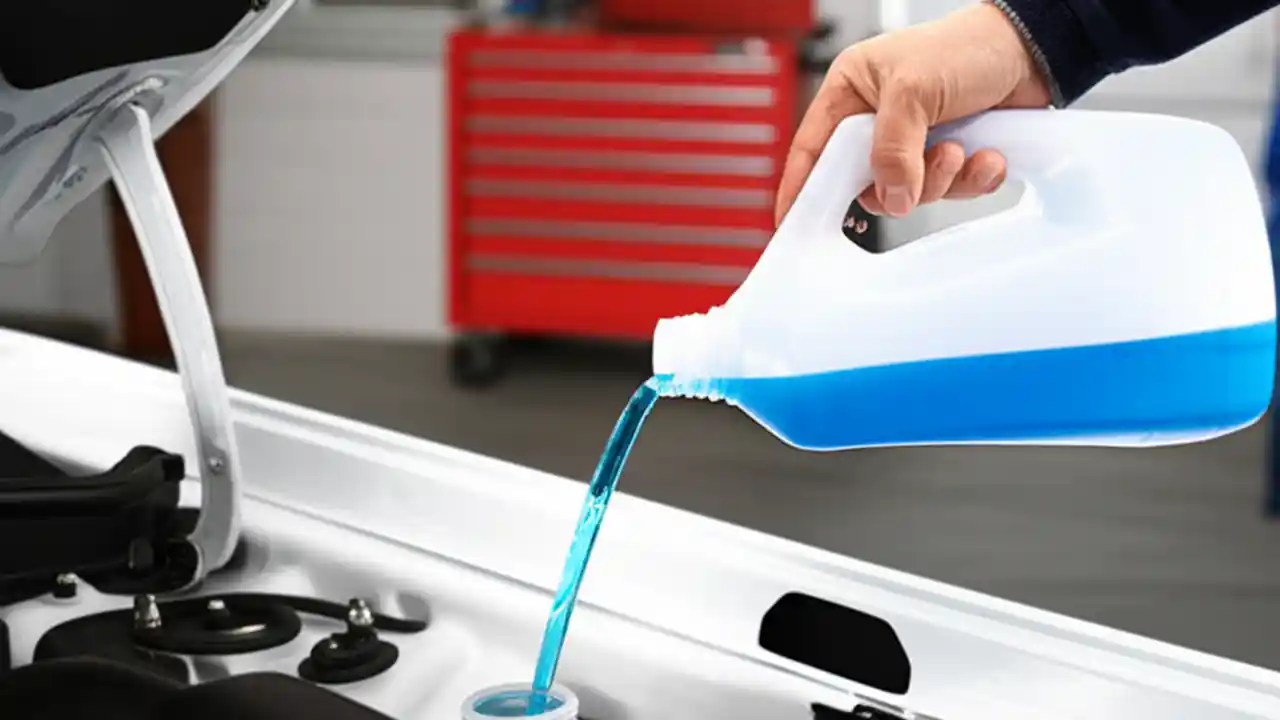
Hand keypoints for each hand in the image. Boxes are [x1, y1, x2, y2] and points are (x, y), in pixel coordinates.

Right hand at [775, 3, 1051, 224]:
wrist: (1033, 49)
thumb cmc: (967, 45)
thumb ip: (892, 148)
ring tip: (961, 148)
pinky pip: (950, 192)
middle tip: (919, 169)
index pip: (813, 147)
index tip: (790, 221)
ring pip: (910, 193)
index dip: (801, 186)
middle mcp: (880, 119)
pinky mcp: (950, 154)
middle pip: (865, 181)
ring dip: (942, 180)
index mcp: (852, 92)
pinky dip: (973, 179)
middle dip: (898, 183)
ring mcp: (915, 140)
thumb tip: (890, 197)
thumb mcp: (914, 90)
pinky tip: (987, 154)